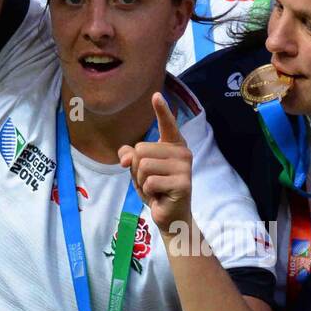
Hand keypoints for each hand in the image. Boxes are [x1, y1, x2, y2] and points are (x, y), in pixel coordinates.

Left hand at [119, 93, 192, 231]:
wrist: (170, 215)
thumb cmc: (155, 188)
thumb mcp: (138, 169)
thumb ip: (130, 156)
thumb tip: (126, 157)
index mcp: (173, 145)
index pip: (167, 124)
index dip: (161, 110)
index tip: (156, 95)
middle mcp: (182, 152)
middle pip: (141, 150)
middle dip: (137, 169)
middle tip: (151, 181)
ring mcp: (184, 167)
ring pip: (143, 165)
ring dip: (141, 181)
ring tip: (155, 188)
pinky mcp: (183, 183)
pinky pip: (149, 181)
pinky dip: (148, 192)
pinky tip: (159, 196)